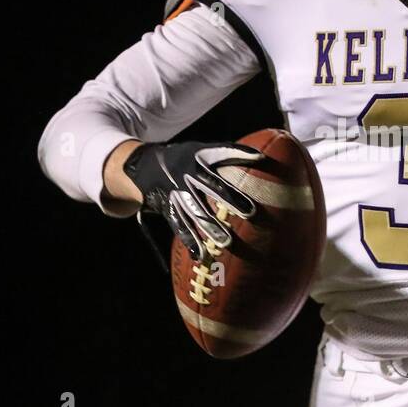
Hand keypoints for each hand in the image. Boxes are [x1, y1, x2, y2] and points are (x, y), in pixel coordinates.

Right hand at [123, 140, 262, 261]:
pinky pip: (180, 227)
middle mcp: (186, 177)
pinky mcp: (170, 210)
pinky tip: (200, 256)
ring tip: (227, 242)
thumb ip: (230, 153)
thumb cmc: (183, 158)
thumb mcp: (202, 150)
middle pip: (211, 190)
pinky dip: (189, 241)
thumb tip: (262, 156)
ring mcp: (177, 195)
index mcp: (197, 162)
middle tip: (250, 213)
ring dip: (210, 228)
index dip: (237, 168)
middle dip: (230, 202)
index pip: (220, 162)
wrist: (145, 166)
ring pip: (195, 213)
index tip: (257, 174)